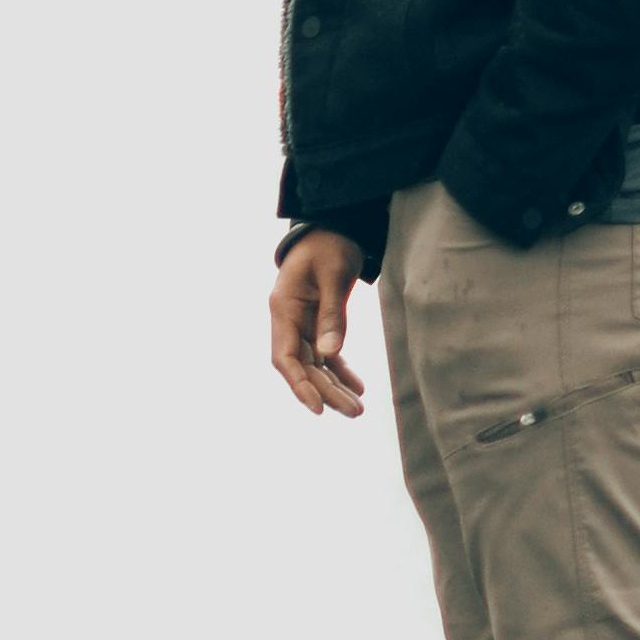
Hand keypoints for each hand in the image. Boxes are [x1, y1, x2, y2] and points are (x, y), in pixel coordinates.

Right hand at [269, 229, 367, 415]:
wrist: (332, 227)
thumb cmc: (330, 245)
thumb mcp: (334, 275)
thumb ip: (332, 315)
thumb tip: (330, 355)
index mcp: (282, 308)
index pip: (285, 357)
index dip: (299, 385)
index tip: (317, 408)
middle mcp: (288, 320)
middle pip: (303, 367)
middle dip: (326, 392)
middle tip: (355, 412)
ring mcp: (301, 323)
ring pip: (315, 365)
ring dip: (334, 387)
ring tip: (357, 408)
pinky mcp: (317, 323)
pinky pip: (326, 354)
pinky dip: (340, 371)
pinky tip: (357, 387)